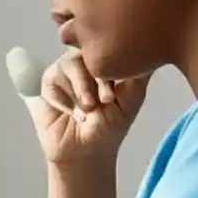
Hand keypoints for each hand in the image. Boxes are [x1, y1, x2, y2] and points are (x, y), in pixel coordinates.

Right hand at [23, 49, 149, 165]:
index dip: (110, 66)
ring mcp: (65, 71)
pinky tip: (75, 116)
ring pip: (68, 64)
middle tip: (103, 101)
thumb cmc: (110, 126)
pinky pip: (53, 81)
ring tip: (88, 110)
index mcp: (106, 60)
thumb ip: (139, 73)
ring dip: (80, 89)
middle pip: (85, 51)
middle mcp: (85, 61)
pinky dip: (65, 100)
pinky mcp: (48, 84)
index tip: (112, 96)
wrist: (87, 152)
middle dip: (94, 79)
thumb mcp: (131, 99)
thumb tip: (149, 48)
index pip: (107, 46)